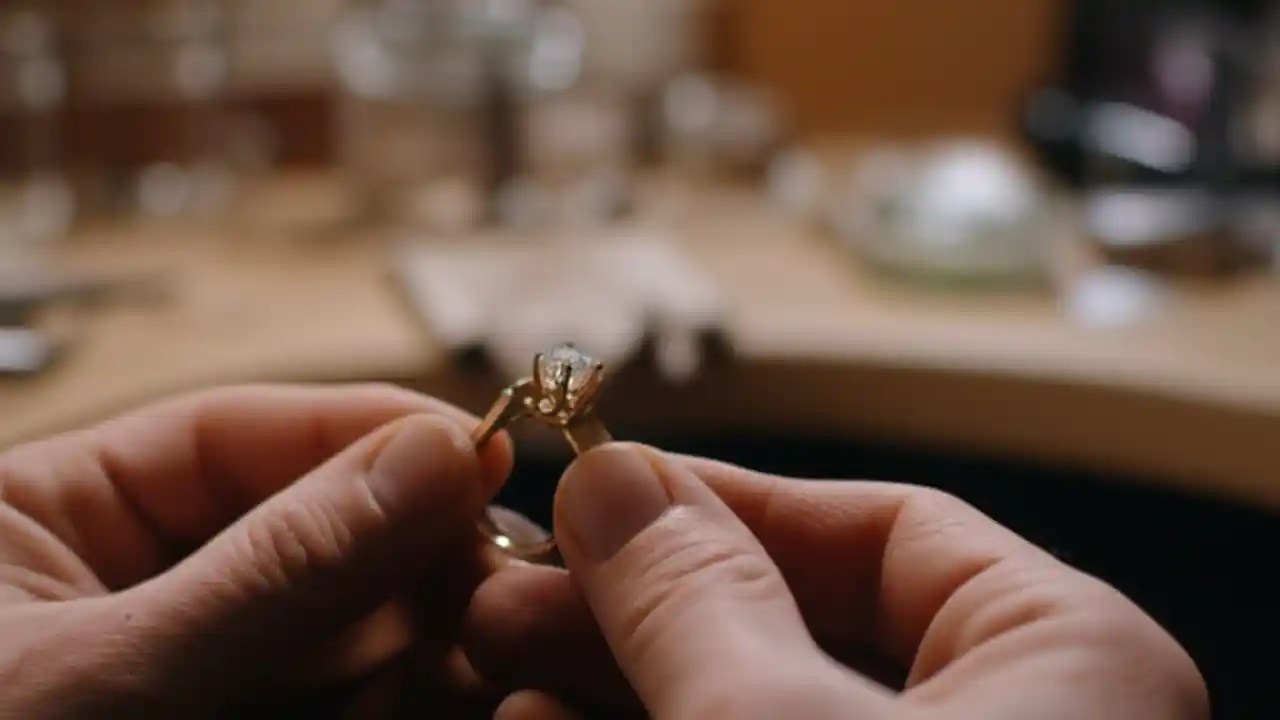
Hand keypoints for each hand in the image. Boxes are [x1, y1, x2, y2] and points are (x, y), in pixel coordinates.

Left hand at [0, 384, 513, 717]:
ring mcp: (202, 672)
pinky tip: (461, 693)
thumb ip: (279, 566)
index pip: (235, 435)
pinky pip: (348, 697)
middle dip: (411, 545)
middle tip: (501, 573)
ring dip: (428, 629)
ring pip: (348, 620)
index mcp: (53, 519)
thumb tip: (433, 455)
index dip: (366, 431)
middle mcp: (137, 588)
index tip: (481, 449)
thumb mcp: (109, 684)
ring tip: (496, 645)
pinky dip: (406, 696)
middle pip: (312, 525)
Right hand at [467, 444, 1208, 719]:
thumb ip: (696, 595)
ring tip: (498, 663)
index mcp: (1068, 664)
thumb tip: (611, 476)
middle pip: (801, 626)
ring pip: (760, 710)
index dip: (724, 502)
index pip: (886, 530)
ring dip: (621, 683)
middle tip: (507, 591)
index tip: (595, 495)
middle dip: (639, 608)